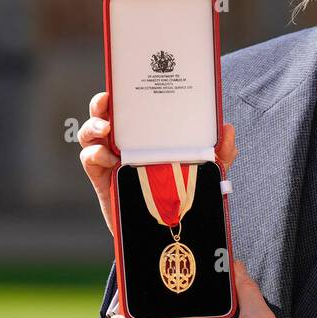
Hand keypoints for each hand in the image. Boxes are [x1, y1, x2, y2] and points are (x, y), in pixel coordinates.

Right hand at [79, 91, 237, 237]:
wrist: (167, 231)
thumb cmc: (184, 195)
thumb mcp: (206, 171)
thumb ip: (220, 152)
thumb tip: (227, 128)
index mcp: (146, 136)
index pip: (131, 109)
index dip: (123, 95)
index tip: (123, 86)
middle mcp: (125, 144)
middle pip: (104, 116)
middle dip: (100, 105)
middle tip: (106, 101)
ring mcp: (111, 161)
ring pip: (90, 136)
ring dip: (92, 127)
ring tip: (104, 129)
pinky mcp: (102, 179)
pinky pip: (89, 161)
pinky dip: (93, 155)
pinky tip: (108, 158)